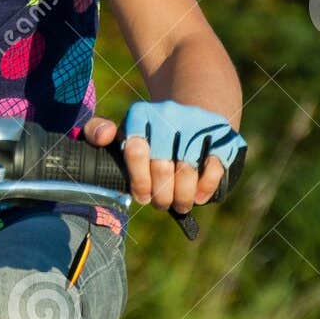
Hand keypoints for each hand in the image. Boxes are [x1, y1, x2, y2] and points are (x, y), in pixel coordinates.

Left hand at [83, 100, 245, 214]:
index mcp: (141, 114)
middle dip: (161, 195)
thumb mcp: (124, 130)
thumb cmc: (152, 135)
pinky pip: (214, 167)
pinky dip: (205, 188)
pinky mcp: (222, 135)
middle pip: (162, 166)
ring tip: (179, 205)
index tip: (142, 197)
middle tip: (161, 205)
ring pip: (187, 169)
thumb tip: (104, 136)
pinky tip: (199, 197)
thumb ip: (97, 132)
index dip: (139, 182)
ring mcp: (197, 123)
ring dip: (182, 196)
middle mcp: (169, 114)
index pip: (136, 152)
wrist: (195, 114)